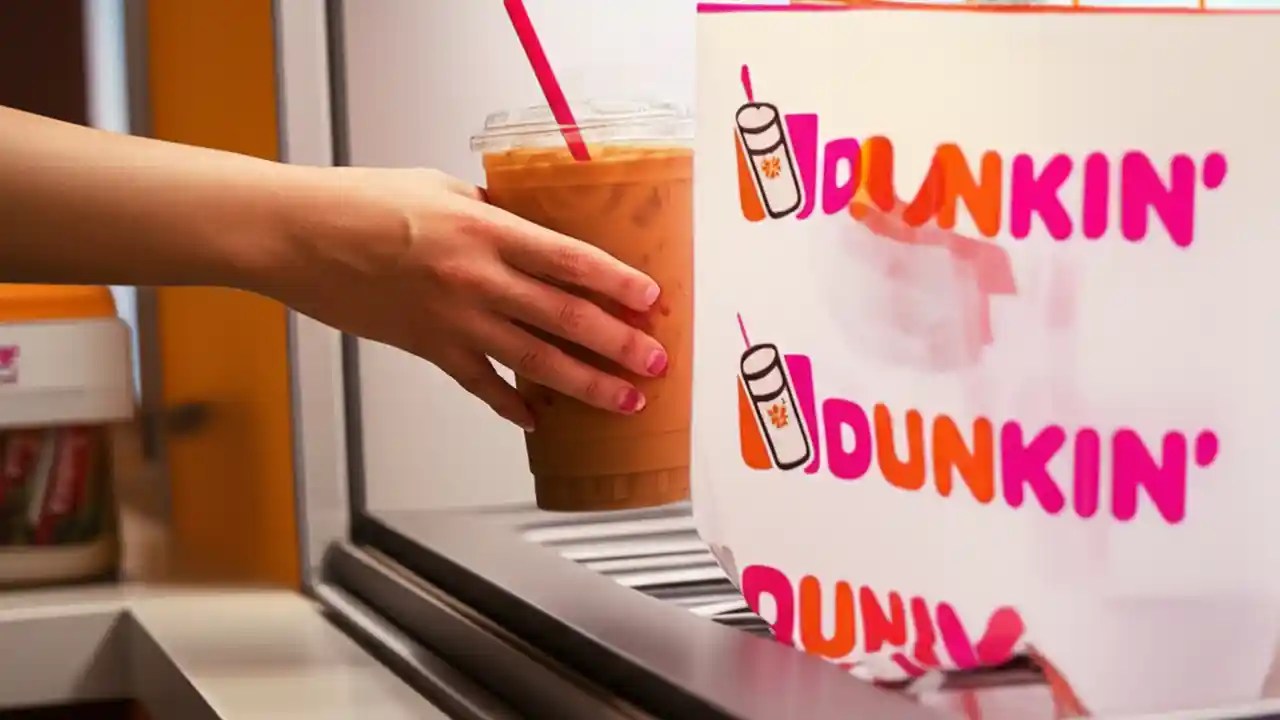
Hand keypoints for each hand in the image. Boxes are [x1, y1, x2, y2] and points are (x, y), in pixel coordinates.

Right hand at [275, 166, 666, 430]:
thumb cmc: (360, 201)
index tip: (652, 299)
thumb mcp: (440, 187)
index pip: (570, 260)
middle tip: (654, 362)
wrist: (296, 234)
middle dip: (619, 344)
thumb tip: (531, 230)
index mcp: (485, 229)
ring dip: (585, 384)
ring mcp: (453, 319)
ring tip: (622, 400)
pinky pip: (480, 384)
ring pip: (535, 361)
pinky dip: (511, 405)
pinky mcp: (427, 348)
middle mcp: (477, 278)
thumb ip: (492, 212)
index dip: (618, 282)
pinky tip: (539, 420)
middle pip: (566, 317)